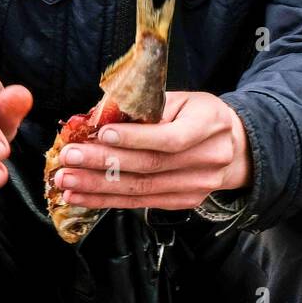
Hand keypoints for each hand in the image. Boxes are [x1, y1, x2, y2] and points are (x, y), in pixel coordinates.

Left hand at [52, 91, 251, 210]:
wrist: (234, 146)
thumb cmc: (198, 115)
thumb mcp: (179, 100)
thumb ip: (144, 108)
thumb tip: (95, 118)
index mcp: (209, 124)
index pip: (170, 138)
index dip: (135, 138)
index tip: (101, 133)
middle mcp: (207, 159)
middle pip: (150, 165)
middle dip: (104, 163)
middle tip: (70, 158)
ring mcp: (197, 186)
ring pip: (142, 189)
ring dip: (99, 187)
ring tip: (67, 181)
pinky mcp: (184, 202)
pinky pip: (141, 203)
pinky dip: (108, 200)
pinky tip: (83, 195)